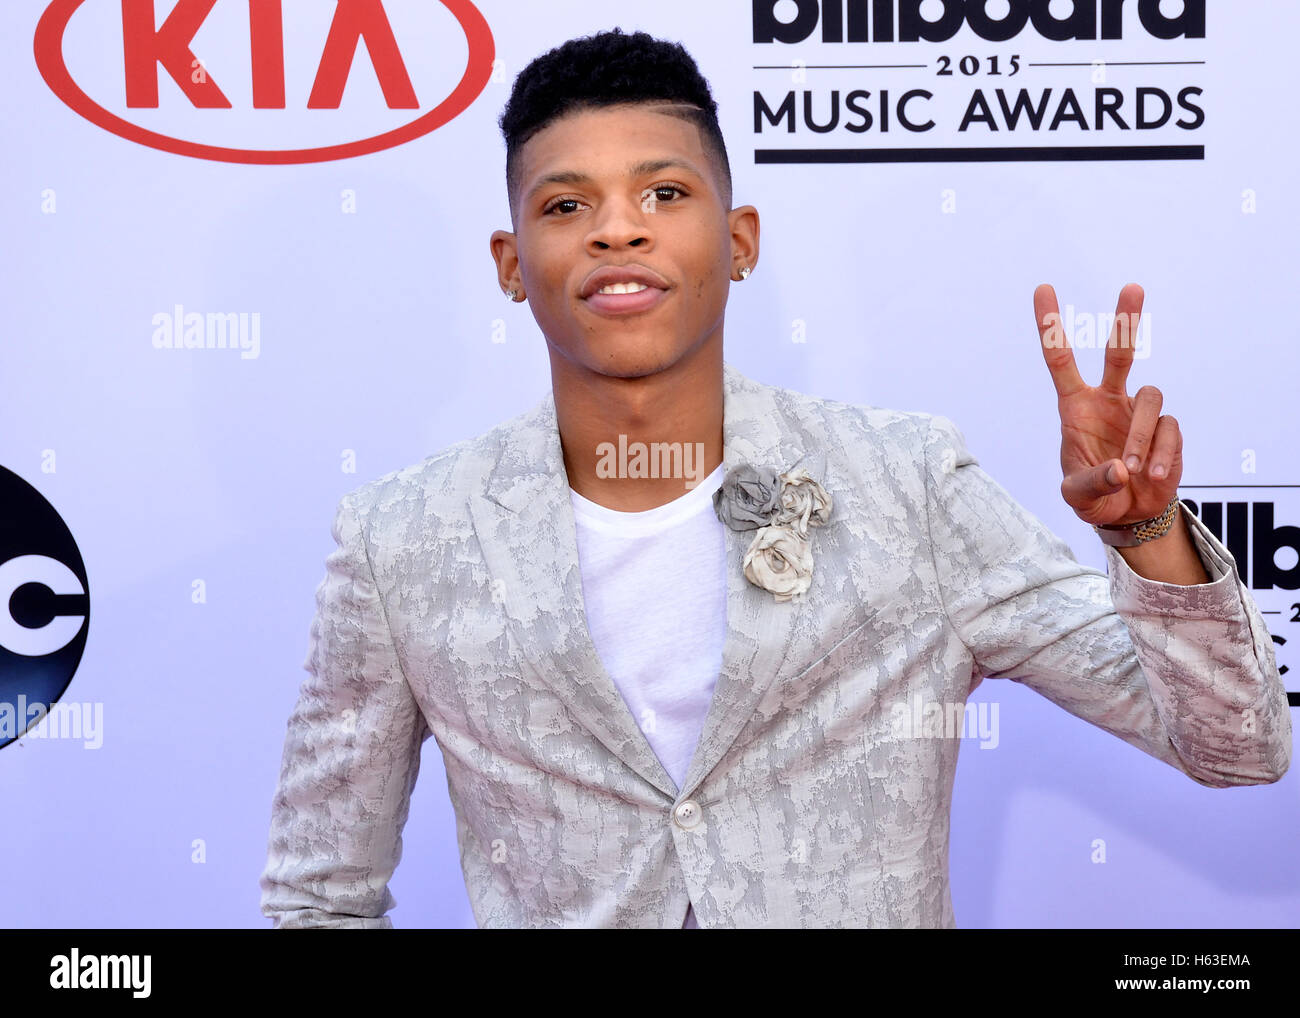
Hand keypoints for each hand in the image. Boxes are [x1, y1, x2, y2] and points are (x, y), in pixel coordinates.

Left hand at [1033, 282, 1180, 526]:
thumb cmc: (1094, 495)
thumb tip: (1121, 470)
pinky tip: (1155, 478)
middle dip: (1126, 320)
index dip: (1051, 326)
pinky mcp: (1167, 428)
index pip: (1059, 360)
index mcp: (1076, 407)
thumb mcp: (1077, 496)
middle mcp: (1109, 400)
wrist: (1128, 513)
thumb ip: (1091, 484)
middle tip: (1133, 286)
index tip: (1042, 289)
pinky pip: (1170, 430)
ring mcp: (1139, 412)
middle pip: (1119, 353)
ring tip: (1135, 472)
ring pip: (1150, 399)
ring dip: (1141, 438)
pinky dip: (1163, 455)